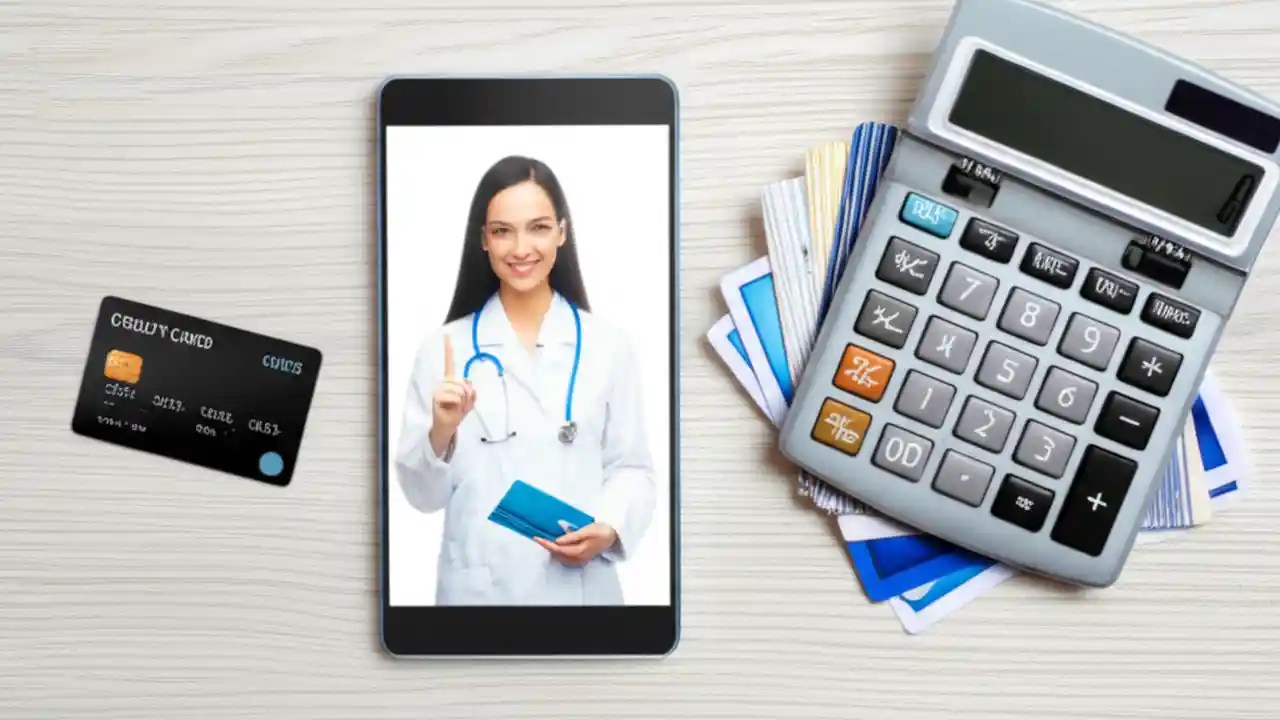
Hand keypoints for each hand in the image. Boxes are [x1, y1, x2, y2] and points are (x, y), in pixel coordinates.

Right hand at [429, 334, 475, 456]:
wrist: (448, 427)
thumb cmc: (457, 413)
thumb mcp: (469, 402)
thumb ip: (472, 392)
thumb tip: (469, 384)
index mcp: (450, 381)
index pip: (449, 362)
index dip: (448, 349)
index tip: (447, 334)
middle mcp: (443, 383)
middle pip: (462, 382)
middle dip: (468, 395)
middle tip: (463, 404)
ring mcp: (438, 390)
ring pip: (459, 390)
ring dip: (463, 401)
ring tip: (457, 408)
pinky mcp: (437, 399)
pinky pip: (454, 398)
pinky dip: (458, 405)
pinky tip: (452, 410)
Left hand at [535, 523, 618, 566]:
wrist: (612, 535)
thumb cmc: (600, 530)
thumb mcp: (586, 531)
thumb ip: (571, 537)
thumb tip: (557, 541)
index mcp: (579, 551)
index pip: (558, 549)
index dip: (546, 544)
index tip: (536, 538)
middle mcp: (578, 558)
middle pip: (558, 555)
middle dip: (547, 547)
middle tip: (538, 537)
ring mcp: (580, 560)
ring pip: (561, 557)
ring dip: (552, 550)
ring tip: (545, 541)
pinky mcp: (581, 558)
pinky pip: (566, 558)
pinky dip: (559, 552)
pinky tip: (557, 546)